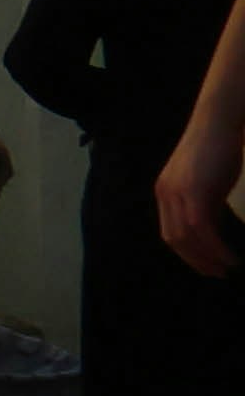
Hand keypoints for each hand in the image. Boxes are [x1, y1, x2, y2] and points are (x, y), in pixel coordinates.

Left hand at [171, 126, 244, 281]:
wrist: (220, 122)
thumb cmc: (219, 149)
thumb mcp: (208, 183)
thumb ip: (206, 206)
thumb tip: (212, 232)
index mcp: (165, 193)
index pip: (170, 232)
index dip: (187, 253)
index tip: (207, 266)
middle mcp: (165, 194)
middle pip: (175, 239)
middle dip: (196, 261)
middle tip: (217, 273)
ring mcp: (178, 193)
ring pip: (188, 238)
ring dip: (208, 258)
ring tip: (227, 268)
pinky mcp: (195, 191)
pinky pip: (202, 229)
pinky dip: (216, 248)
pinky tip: (231, 257)